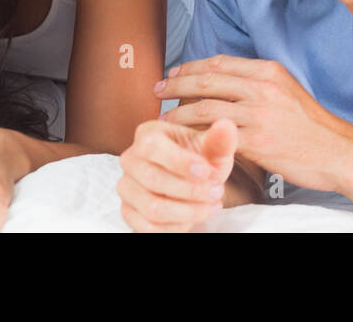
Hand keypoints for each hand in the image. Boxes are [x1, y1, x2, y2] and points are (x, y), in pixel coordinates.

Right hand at [117, 118, 236, 231]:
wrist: (196, 183)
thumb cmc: (203, 160)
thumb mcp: (215, 149)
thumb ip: (220, 140)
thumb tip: (226, 125)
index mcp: (148, 134)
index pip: (153, 147)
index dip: (180, 161)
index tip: (207, 171)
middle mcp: (131, 159)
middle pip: (153, 180)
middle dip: (191, 190)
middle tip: (216, 192)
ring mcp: (127, 187)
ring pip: (153, 207)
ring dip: (188, 211)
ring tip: (211, 206)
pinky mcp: (129, 212)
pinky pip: (149, 227)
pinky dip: (177, 227)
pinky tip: (194, 218)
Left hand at [156, 55, 352, 193]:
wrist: (338, 151)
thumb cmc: (313, 127)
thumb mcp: (288, 91)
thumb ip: (260, 85)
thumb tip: (229, 83)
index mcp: (269, 71)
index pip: (221, 62)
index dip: (192, 66)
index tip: (175, 72)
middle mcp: (262, 87)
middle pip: (208, 80)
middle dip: (177, 83)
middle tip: (158, 89)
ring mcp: (259, 113)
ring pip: (205, 106)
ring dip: (179, 112)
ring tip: (163, 117)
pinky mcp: (258, 140)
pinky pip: (216, 135)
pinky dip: (195, 137)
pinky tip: (183, 141)